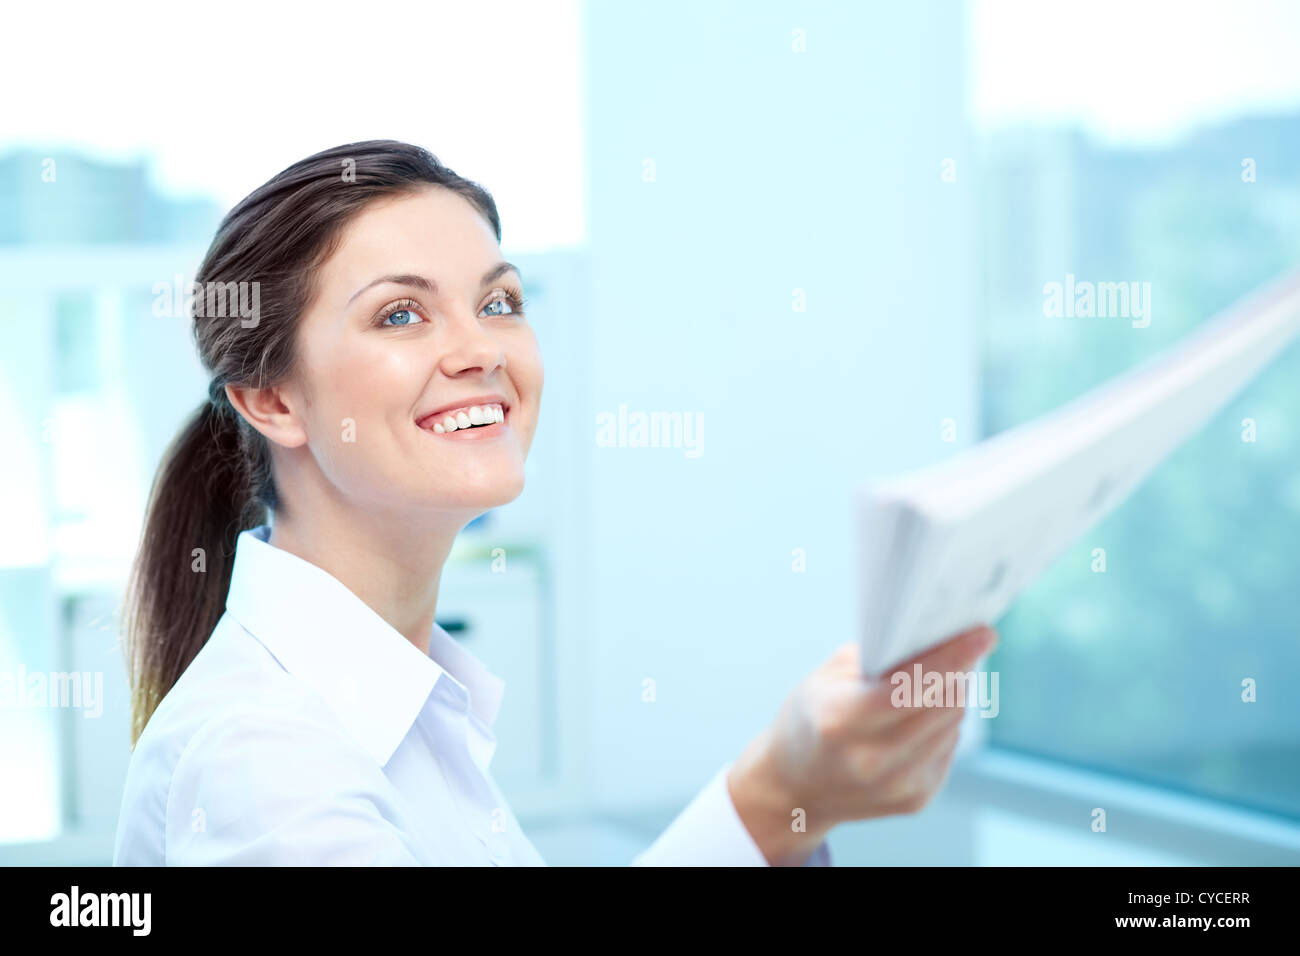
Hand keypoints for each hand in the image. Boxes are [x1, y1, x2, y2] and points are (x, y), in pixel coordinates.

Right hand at [727, 624, 997, 864]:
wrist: (796, 787)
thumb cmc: (811, 719)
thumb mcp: (826, 679)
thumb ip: (876, 658)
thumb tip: (936, 637)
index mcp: (839, 722)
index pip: (907, 687)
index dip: (950, 658)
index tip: (983, 634)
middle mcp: (870, 760)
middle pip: (942, 703)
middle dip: (957, 669)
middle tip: (963, 643)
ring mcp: (895, 786)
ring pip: (953, 723)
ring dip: (952, 694)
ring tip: (936, 678)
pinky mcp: (916, 800)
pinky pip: (949, 746)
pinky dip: (943, 723)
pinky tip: (922, 716)